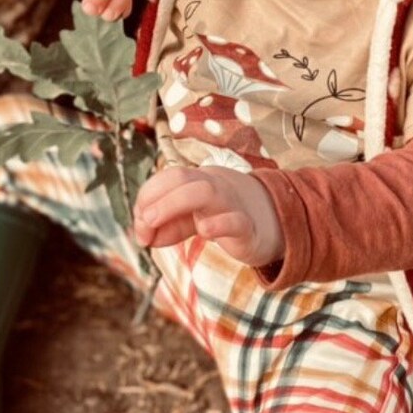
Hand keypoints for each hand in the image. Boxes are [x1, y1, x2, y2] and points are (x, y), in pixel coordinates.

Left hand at [133, 165, 284, 267]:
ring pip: (204, 191)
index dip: (147, 196)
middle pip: (180, 176)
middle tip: (143, 220)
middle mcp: (213, 187)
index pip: (167, 176)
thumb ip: (167, 225)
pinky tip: (204, 231)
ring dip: (173, 203)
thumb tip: (142, 236)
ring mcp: (231, 204)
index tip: (140, 222)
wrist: (273, 223)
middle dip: (156, 195)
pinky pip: (235, 221)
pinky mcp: (247, 229)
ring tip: (153, 222)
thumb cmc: (224, 216)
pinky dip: (218, 224)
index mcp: (197, 181)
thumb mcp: (190, 219)